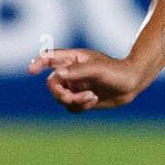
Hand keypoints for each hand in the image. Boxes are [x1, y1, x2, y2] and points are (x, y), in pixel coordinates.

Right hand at [27, 48, 142, 112]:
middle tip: (71, 98)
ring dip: (73, 100)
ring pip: (61, 97)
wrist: (133, 84)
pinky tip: (93, 100)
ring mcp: (77, 85)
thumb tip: (58, 74)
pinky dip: (80, 106)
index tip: (31, 70)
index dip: (38, 63)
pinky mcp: (83, 98)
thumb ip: (77, 71)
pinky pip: (71, 107)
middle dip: (60, 93)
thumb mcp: (98, 70)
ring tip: (90, 97)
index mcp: (74, 58)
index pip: (49, 58)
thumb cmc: (117, 71)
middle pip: (52, 84)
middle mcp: (72, 72)